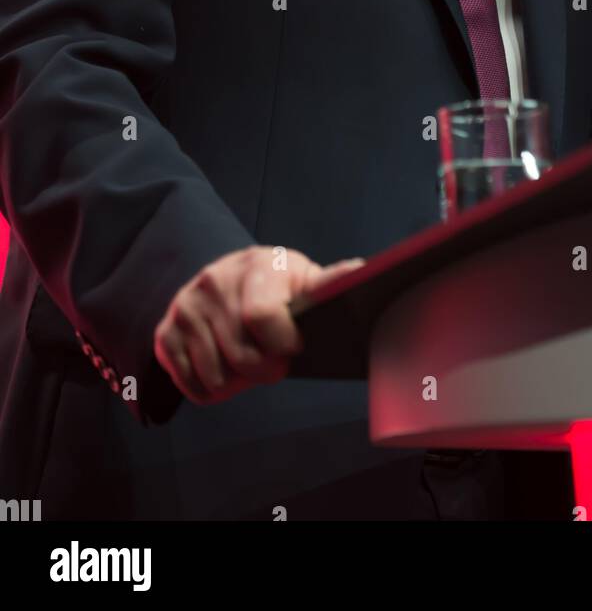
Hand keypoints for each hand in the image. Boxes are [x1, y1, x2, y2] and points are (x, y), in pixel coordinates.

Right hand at [152, 245, 364, 404]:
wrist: (224, 277)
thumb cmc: (275, 284)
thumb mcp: (302, 278)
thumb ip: (329, 282)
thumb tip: (362, 271)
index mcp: (256, 265)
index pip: (262, 318)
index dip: (283, 345)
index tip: (292, 346)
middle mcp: (215, 281)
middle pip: (242, 357)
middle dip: (265, 370)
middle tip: (273, 362)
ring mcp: (186, 306)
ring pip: (216, 377)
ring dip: (237, 382)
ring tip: (248, 363)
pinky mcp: (165, 331)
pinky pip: (191, 385)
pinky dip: (210, 390)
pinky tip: (224, 368)